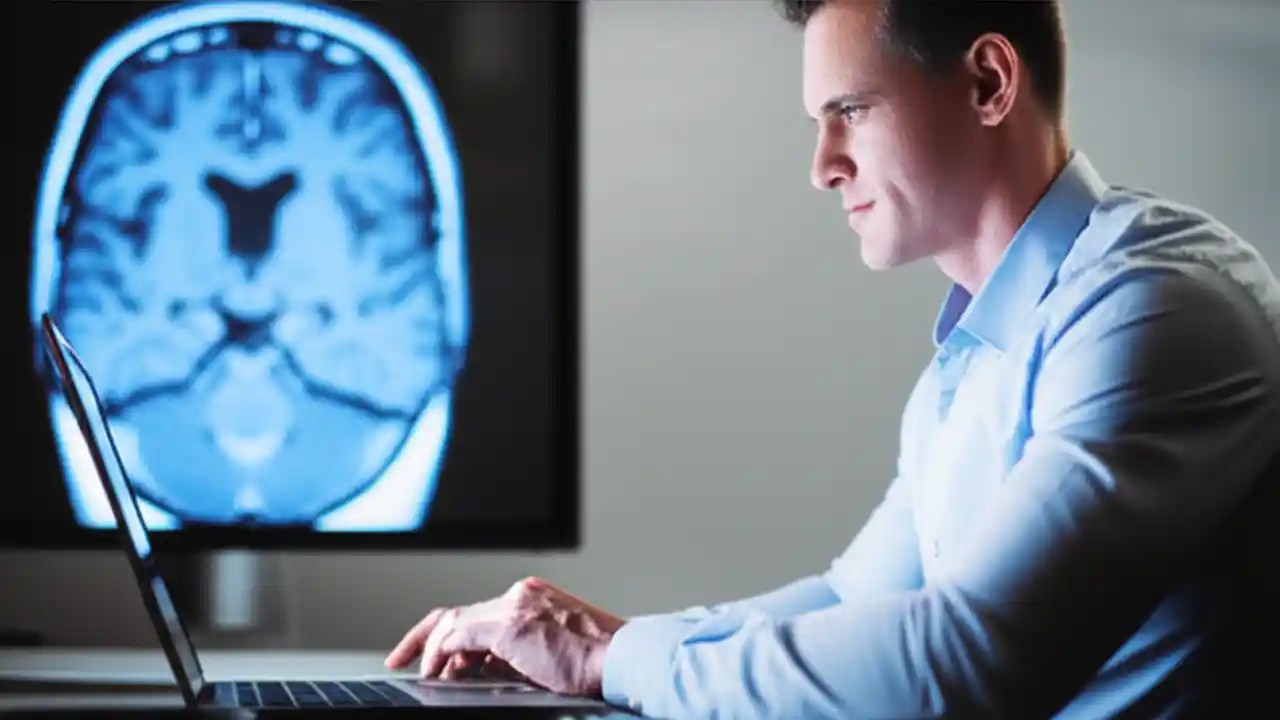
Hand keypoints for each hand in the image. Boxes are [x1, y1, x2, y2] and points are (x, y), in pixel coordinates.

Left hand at [384, 576, 624, 696]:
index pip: (478, 612)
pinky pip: (458, 635)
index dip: (448, 633)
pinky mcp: (510, 624)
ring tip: (426, 677)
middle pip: (458, 612)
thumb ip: (515, 653)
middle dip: (424, 637)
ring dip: (433, 652)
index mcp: (532, 597)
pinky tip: (437, 673)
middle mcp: (520, 594)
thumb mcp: (550, 652)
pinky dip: (442, 654)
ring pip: (454, 622)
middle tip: (400, 658)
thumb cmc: (596, 662)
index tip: (431, 654)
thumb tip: (480, 668)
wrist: (621, 658)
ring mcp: (514, 606)